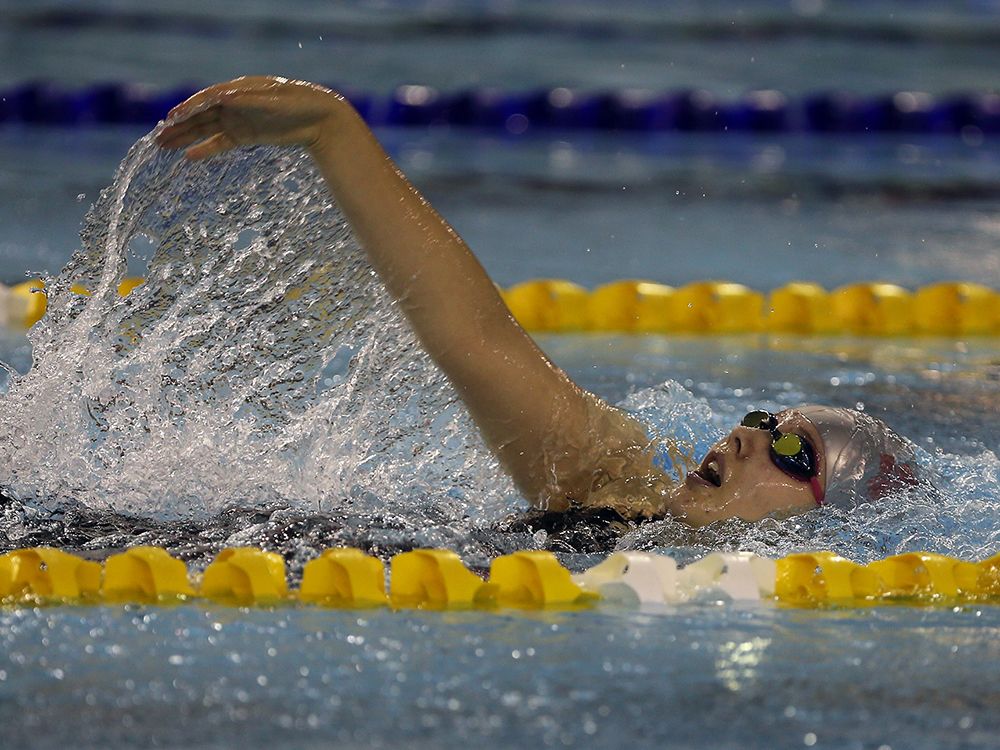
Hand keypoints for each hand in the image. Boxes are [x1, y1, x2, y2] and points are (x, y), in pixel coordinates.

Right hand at [156, 76, 345, 159]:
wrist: (321, 117)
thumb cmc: (299, 103)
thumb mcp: (275, 101)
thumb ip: (247, 101)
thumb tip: (220, 97)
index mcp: (238, 89)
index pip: (206, 99)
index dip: (188, 108)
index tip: (171, 118)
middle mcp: (234, 103)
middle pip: (200, 116)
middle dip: (178, 127)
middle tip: (156, 138)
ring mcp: (239, 120)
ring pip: (206, 130)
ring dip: (185, 138)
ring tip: (163, 147)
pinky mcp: (246, 135)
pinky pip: (220, 143)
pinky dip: (206, 150)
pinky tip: (189, 157)